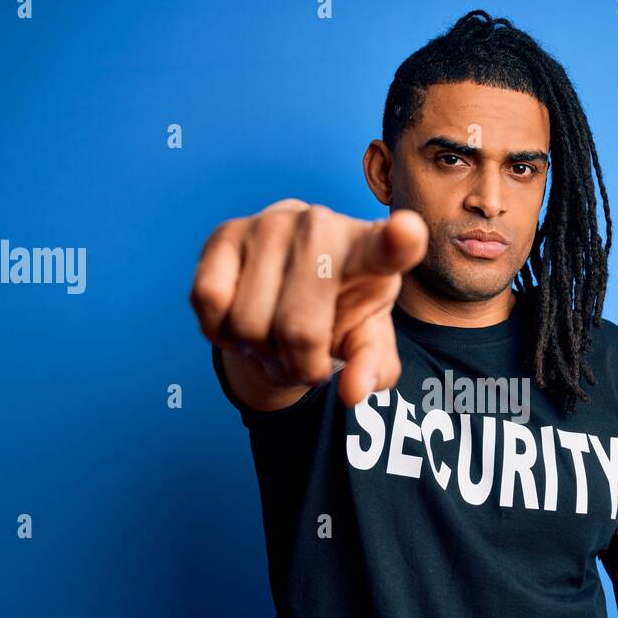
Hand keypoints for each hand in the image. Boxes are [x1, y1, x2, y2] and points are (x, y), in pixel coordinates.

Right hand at [190, 199, 428, 406]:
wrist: (286, 284)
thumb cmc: (337, 313)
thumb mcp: (365, 341)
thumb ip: (372, 367)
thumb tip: (353, 392)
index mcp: (370, 252)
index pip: (387, 249)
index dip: (398, 242)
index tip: (408, 231)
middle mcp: (321, 226)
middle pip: (298, 330)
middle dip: (299, 363)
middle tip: (306, 354)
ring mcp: (271, 224)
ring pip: (249, 324)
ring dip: (258, 349)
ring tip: (274, 331)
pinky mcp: (226, 233)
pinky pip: (209, 301)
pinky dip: (221, 329)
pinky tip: (240, 314)